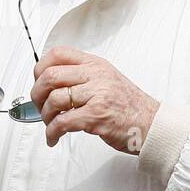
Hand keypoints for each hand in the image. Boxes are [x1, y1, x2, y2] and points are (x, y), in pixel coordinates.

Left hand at [31, 46, 158, 151]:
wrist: (152, 124)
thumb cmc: (129, 106)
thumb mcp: (107, 79)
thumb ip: (83, 76)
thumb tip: (50, 81)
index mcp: (95, 64)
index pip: (58, 53)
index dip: (40, 68)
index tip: (38, 81)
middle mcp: (96, 75)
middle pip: (50, 76)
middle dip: (37, 94)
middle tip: (39, 105)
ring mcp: (97, 95)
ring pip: (54, 100)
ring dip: (45, 116)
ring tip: (50, 124)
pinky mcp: (96, 116)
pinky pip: (62, 122)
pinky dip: (52, 132)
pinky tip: (54, 137)